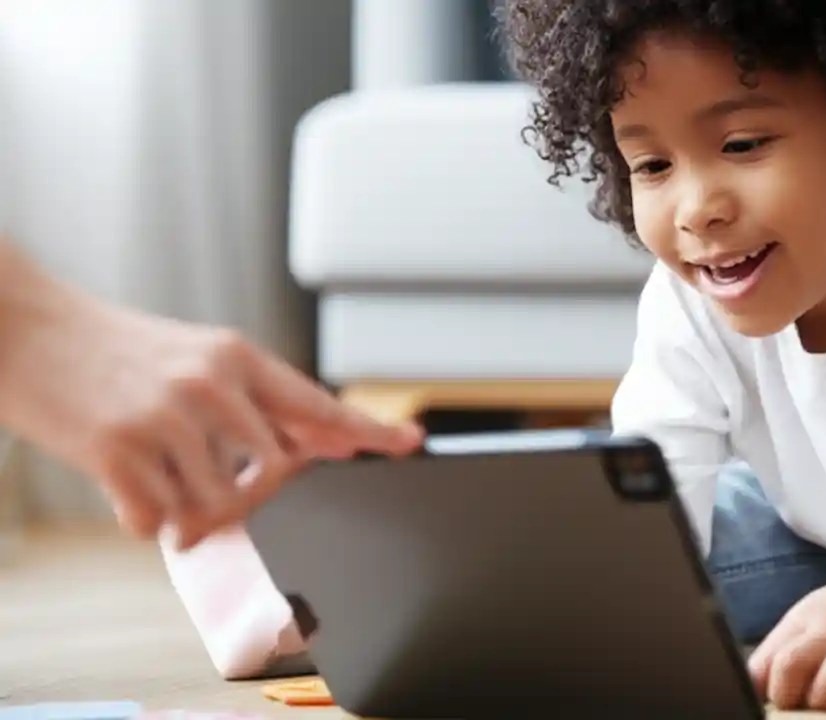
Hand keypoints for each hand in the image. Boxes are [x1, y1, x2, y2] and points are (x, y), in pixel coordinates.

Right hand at [0, 272, 422, 548]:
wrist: (26, 328)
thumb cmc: (114, 349)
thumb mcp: (196, 358)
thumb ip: (254, 400)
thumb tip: (312, 446)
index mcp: (237, 358)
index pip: (317, 404)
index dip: (367, 429)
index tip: (410, 443)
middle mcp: (211, 385)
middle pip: (274, 474)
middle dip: (251, 497)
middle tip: (211, 494)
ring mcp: (165, 418)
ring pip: (215, 507)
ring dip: (191, 516)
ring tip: (162, 489)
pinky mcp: (117, 450)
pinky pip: (156, 522)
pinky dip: (144, 521)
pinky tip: (127, 491)